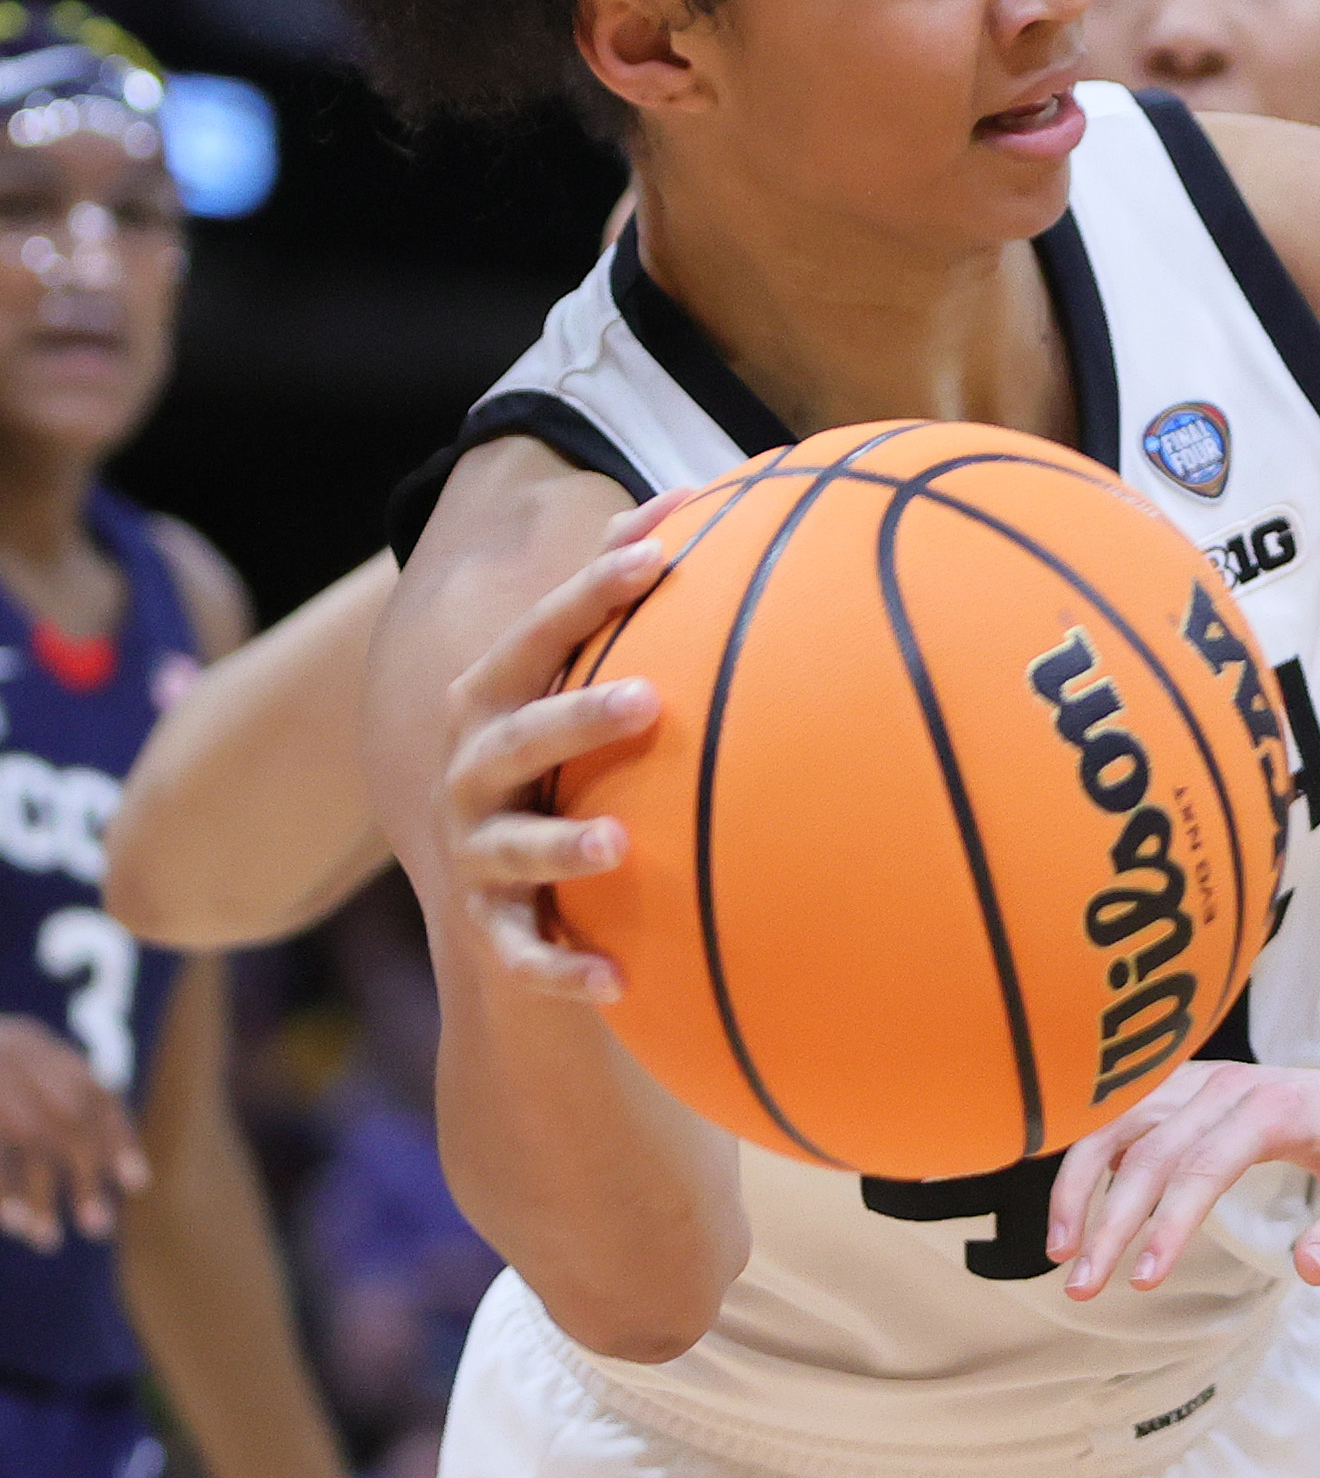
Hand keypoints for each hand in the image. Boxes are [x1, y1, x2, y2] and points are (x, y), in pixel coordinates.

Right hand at [0, 1014, 138, 1248]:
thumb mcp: (14, 1064)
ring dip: (39, 1197)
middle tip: (99, 1228)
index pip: (93, 1094)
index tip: (138, 1184)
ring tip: (49, 1241)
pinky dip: (5, 1190)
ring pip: (26, 1138)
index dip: (118, 1139)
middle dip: (85, 1178)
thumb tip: (115, 1161)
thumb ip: (57, 1096)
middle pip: (64, 1121)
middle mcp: (12, 1055)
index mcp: (34, 1046)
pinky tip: (14, 1223)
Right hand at [434, 498, 677, 1001]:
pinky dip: (562, 970)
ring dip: (563, 847)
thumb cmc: (557, 750)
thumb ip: (616, 596)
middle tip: (649, 701)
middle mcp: (472, 772)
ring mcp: (476, 852)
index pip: (537, 636)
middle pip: (516, 737)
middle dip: (574, 716)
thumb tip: (689, 495)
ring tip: (623, 846)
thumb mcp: (571, 675)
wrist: (491, 881)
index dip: (589, 593)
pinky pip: (522, 955)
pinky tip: (617, 982)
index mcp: (492, 700)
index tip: (657, 556)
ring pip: (513, 849)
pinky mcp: (493, 928)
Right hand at [1050, 1054, 1319, 1297]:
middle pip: (1150, 1148)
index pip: (1203, 1164)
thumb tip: (1308, 1269)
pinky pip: (1132, 1115)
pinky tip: (1076, 1205)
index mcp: (1280, 1107)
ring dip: (1083, 1182)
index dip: (1166, 1221)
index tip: (1141, 1279)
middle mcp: (1235, 1084)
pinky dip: (1095, 1154)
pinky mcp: (1201, 1093)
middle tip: (1081, 1286)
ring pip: (1124, 1123)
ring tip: (1063, 1252)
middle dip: (1109, 1218)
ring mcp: (1212, 1082)